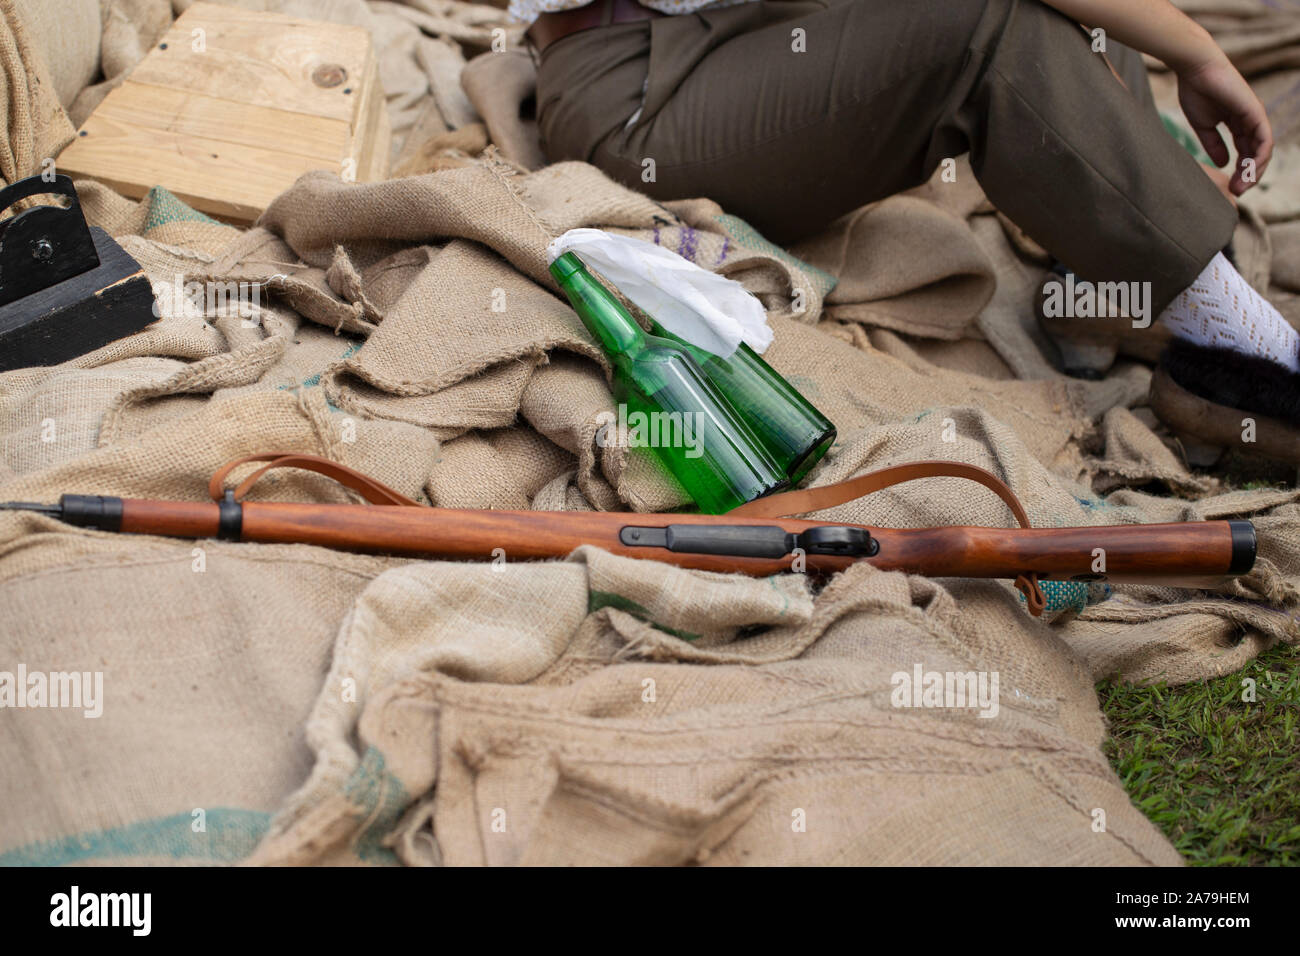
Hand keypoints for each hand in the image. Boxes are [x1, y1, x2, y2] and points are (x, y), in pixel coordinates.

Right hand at [1177, 55, 1272, 194]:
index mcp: (1238, 122)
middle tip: (1235, 192)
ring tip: (1240, 186)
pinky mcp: (1255, 113)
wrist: (1196, 69)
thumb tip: (1224, 163)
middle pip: (1256, 153)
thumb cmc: (1196, 91)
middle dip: (1247, 175)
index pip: (1245, 151)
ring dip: (1254, 171)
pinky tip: (1250, 170)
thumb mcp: (1203, 125)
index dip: (1240, 170)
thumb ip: (1214, 144)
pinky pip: (1264, 140)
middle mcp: (1250, 120)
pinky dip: (1260, 157)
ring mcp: (1255, 116)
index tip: (1229, 187)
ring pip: (1263, 150)